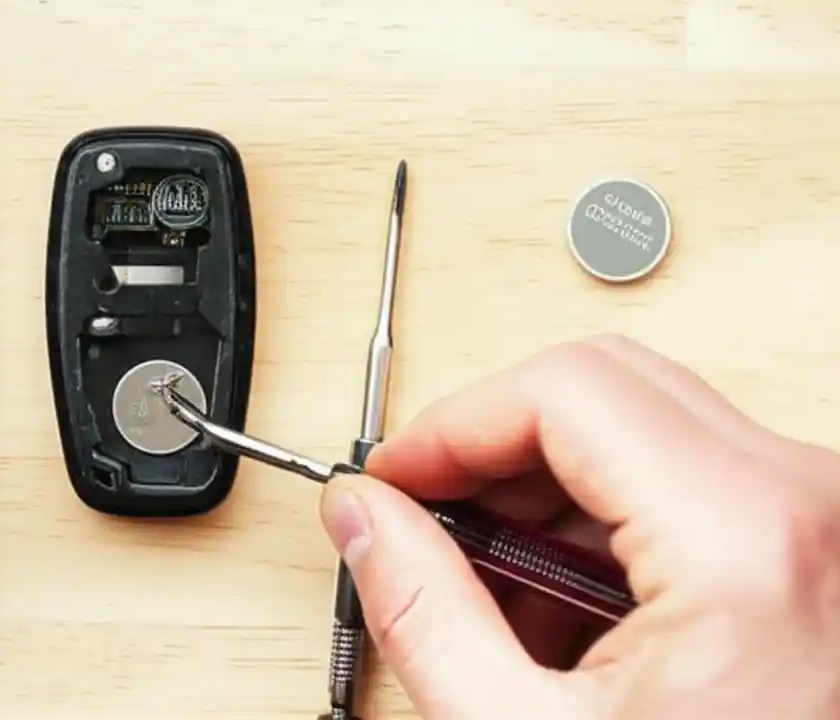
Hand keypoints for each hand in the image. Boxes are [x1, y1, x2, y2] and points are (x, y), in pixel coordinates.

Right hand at [321, 336, 839, 718]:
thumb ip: (420, 607)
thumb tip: (364, 518)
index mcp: (746, 540)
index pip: (564, 390)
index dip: (452, 425)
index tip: (396, 475)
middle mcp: (808, 507)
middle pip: (606, 389)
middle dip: (493, 448)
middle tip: (424, 513)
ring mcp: (823, 525)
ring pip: (646, 429)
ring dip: (546, 494)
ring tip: (491, 590)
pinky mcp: (817, 551)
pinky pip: (691, 484)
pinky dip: (606, 529)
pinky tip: (564, 615)